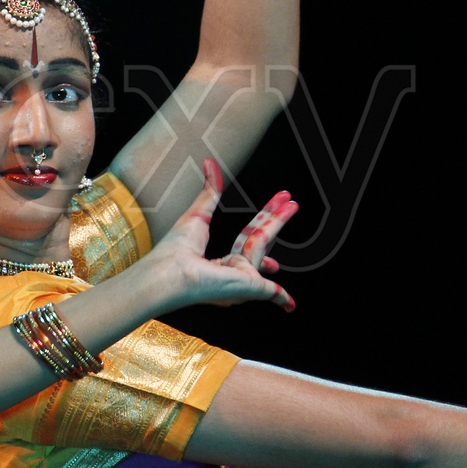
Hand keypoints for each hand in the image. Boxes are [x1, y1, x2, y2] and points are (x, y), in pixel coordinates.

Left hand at [146, 158, 296, 312]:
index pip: (246, 238)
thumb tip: (209, 163)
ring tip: (293, 204)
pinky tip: (290, 305)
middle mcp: (230, 273)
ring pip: (264, 250)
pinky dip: (282, 298)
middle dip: (276, 221)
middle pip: (259, 242)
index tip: (277, 209)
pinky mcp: (249, 287)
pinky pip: (271, 293)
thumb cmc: (176, 249)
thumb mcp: (198, 214)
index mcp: (217, 261)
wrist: (173, 271)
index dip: (263, 223)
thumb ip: (209, 191)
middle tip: (293, 203)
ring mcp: (241, 281)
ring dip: (278, 224)